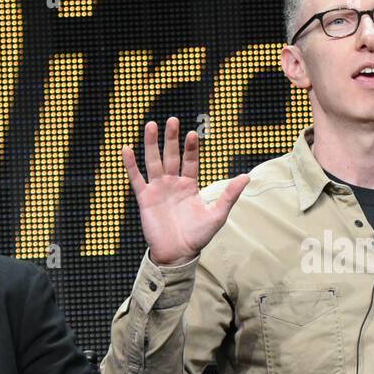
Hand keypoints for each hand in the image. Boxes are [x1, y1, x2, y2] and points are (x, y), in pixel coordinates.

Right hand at [123, 117, 249, 266]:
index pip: (191, 161)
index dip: (191, 148)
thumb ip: (229, 195)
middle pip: (171, 156)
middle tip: (172, 120)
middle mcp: (173, 183)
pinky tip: (126, 149)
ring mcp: (158, 189)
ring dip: (151, 144)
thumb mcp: (217, 215)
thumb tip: (247, 176)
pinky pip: (136, 178)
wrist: (178, 253)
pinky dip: (130, 164)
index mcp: (190, 185)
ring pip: (153, 162)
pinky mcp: (145, 198)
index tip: (192, 133)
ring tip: (151, 125)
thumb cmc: (198, 236)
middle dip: (171, 139)